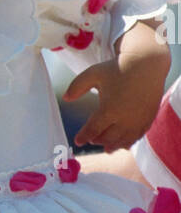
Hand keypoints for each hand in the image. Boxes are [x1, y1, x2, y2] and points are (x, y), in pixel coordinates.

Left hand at [63, 34, 169, 149]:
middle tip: (92, 140)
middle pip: (108, 138)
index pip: (93, 129)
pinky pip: (137, 137)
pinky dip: (128, 142)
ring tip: (107, 148)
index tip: (78, 141)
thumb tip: (65, 98)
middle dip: (98, 141)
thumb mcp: (93, 74)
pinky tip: (123, 144)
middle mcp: (124, 118)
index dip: (84, 137)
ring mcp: (137, 121)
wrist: (146, 64)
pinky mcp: (148, 119)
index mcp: (109, 109)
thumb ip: (76, 86)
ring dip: (113, 146)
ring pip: (123, 141)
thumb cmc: (117, 69)